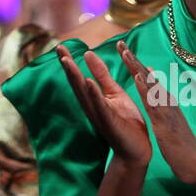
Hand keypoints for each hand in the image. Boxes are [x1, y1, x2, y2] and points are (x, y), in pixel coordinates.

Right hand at [57, 44, 151, 167]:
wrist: (137, 149)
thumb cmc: (126, 122)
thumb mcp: (114, 93)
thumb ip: (103, 76)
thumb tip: (89, 55)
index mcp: (93, 99)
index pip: (79, 77)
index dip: (69, 62)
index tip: (60, 46)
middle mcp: (91, 106)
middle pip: (76, 83)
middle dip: (67, 66)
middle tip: (58, 47)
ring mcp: (98, 115)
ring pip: (84, 93)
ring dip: (75, 76)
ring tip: (67, 60)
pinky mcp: (109, 122)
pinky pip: (100, 106)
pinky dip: (93, 94)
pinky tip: (88, 81)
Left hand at [116, 41, 195, 184]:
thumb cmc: (182, 146)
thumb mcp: (171, 123)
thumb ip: (165, 109)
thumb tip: (160, 97)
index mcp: (166, 103)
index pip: (149, 80)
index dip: (136, 65)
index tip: (124, 51)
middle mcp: (167, 102)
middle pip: (149, 77)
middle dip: (133, 60)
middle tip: (121, 43)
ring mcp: (167, 111)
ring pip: (151, 85)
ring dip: (138, 69)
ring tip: (126, 54)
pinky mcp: (165, 123)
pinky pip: (154, 103)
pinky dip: (146, 89)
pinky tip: (138, 79)